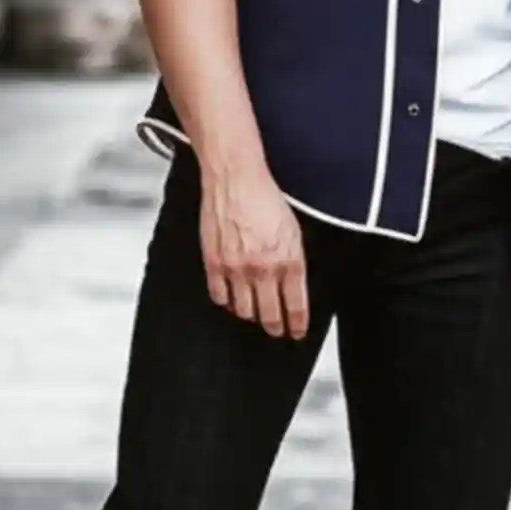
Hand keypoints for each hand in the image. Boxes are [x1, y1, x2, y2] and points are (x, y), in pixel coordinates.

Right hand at [199, 163, 309, 339]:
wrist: (235, 177)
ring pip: (244, 311)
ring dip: (251, 314)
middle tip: (277, 330)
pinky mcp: (214, 263)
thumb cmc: (265, 198)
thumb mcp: (293, 231)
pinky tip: (232, 298)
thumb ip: (293, 262)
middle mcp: (264, 269)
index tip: (296, 331)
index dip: (296, 325)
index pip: (295, 306)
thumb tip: (293, 287)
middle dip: (275, 327)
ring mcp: (237, 268)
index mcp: (289, 260)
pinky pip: (220, 297)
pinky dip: (227, 302)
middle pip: (269, 315)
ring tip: (254, 312)